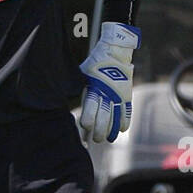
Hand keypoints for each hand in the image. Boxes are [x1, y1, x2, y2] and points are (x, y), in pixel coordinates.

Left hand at [79, 21, 139, 142]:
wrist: (115, 52)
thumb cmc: (95, 64)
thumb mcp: (83, 75)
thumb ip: (81, 89)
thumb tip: (65, 99)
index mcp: (94, 87)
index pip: (91, 107)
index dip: (88, 119)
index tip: (85, 127)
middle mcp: (107, 92)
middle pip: (104, 116)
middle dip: (100, 130)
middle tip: (97, 139)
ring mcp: (118, 94)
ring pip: (115, 116)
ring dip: (112, 130)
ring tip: (109, 139)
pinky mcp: (126, 94)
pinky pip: (127, 110)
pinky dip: (125, 121)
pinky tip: (121, 130)